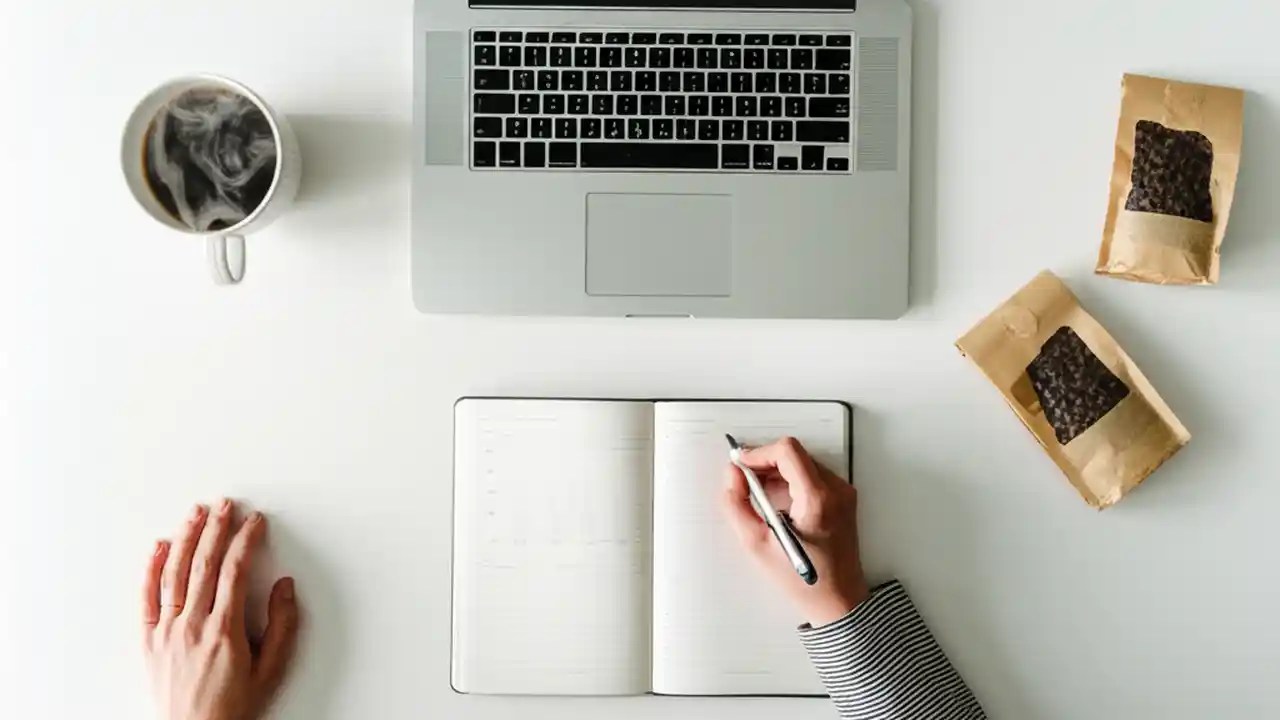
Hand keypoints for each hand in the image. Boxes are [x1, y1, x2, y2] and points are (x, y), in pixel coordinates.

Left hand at [143, 500, 299, 719]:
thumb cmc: (233, 706)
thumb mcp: (272, 669)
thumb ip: (282, 625)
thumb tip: (284, 587)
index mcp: (224, 631)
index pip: (235, 571)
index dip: (246, 541)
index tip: (255, 522)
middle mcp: (192, 626)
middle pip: (204, 565)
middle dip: (217, 529)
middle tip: (226, 505)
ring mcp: (167, 631)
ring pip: (175, 573)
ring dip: (187, 538)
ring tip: (196, 513)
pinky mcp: (149, 640)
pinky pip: (147, 597)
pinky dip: (152, 569)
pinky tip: (160, 547)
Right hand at [722, 437, 869, 626]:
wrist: (838, 602)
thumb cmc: (803, 581)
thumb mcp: (757, 544)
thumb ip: (737, 504)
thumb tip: (733, 475)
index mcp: (817, 500)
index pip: (787, 451)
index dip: (758, 453)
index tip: (741, 465)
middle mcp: (836, 491)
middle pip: (794, 454)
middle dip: (765, 462)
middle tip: (744, 481)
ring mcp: (843, 494)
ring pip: (803, 463)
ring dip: (777, 472)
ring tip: (759, 496)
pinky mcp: (843, 500)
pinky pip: (812, 476)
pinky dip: (791, 481)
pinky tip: (777, 503)